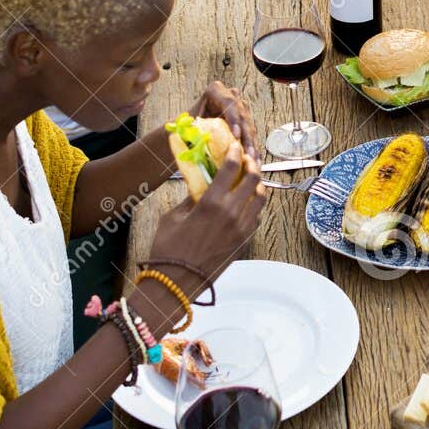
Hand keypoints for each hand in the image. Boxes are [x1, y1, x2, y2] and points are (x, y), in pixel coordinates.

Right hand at [147, 137, 268, 293]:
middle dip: (251, 164)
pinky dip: (255, 205)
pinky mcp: (244, 241)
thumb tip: (200, 185)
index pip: (231, 168)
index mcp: (212, 203)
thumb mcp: (173, 217)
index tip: (234, 145)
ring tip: (251, 177)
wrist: (177, 282)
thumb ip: (190, 197)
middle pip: (253, 179)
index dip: (235, 153)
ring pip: (261, 198)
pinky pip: (257, 217)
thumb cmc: (168, 249)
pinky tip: (247, 202)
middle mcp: (232, 213)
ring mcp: (241, 228)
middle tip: (246, 158)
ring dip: (258, 184)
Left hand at [192, 79, 261, 161]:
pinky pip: (252, 136)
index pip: (228, 102)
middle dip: (246, 136)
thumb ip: (186, 127)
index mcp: (215, 91)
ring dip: (252, 145)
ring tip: (252, 160)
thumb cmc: (185, 127)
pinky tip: (255, 161)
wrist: (188, 134)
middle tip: (247, 152)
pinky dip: (253, 149)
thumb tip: (191, 133)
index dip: (234, 119)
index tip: (236, 135)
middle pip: (243, 116)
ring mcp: (240, 110)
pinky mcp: (245, 124)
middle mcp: (231, 98)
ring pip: (250, 127)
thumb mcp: (184, 124)